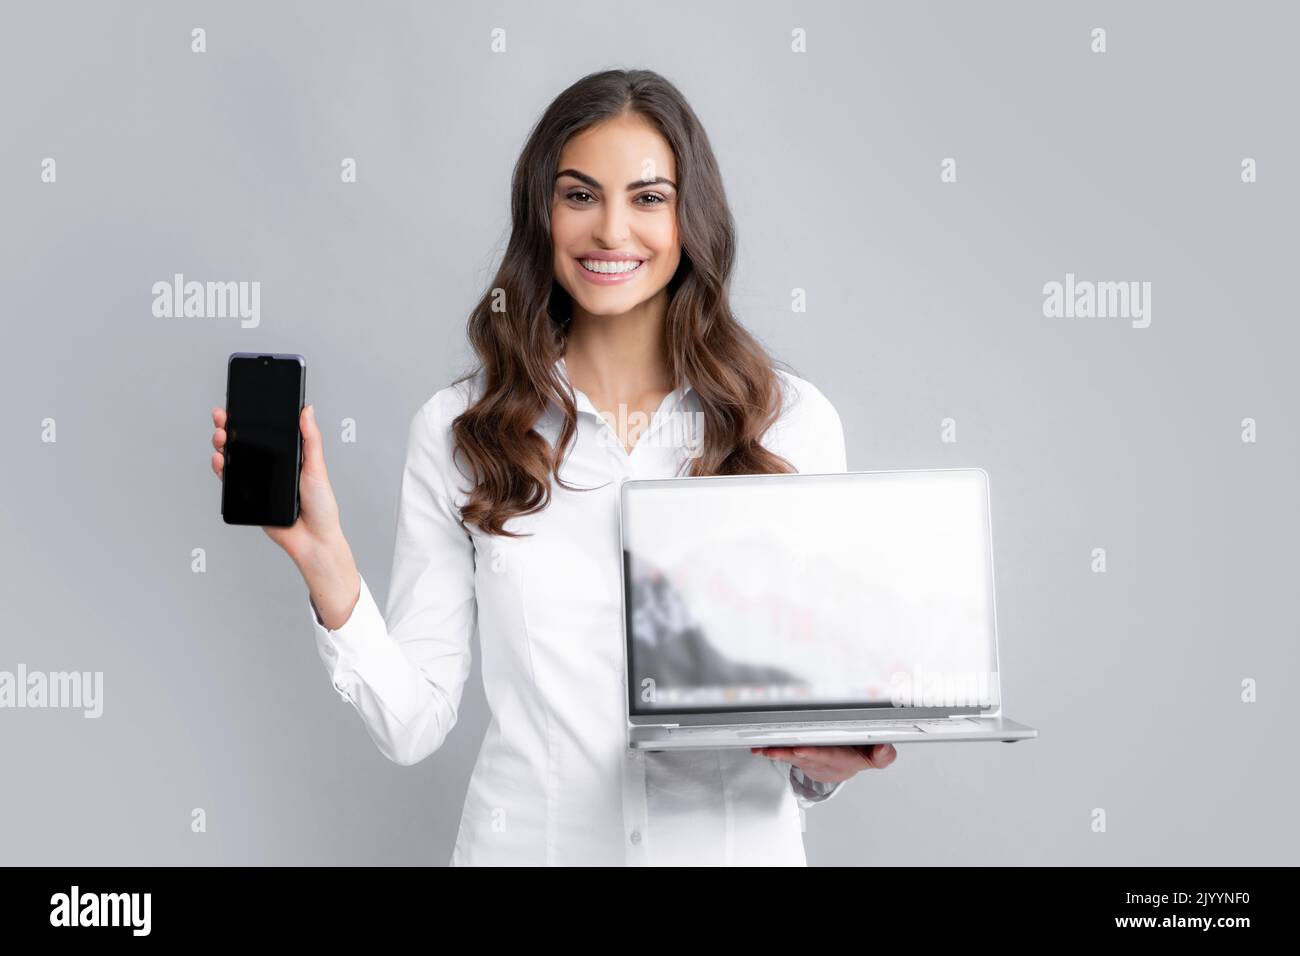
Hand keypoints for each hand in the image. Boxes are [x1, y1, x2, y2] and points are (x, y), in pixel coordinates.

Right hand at [209, 404, 343, 565]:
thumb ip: (311, 440)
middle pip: (246, 443)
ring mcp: (259, 482)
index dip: (251, 419)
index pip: (267, 433)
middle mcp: (272, 467)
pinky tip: (219, 459)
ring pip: (235, 459)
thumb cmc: (321, 505)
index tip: (239, 405)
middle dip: (231, 428)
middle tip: (222, 418)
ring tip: (221, 437)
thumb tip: (308, 410)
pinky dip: (221, 469)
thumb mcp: (317, 468)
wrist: (313, 539)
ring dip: (223, 445)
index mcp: (289, 456)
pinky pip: (231, 481)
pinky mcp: (249, 497)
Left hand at [750, 744, 896, 784]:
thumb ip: (883, 754)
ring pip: (792, 759)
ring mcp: (812, 765)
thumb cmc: (861, 754)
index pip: (828, 757)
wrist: (850, 764)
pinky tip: (760, 748)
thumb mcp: (878, 756)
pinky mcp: (802, 761)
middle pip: (804, 758)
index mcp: (844, 761)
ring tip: (763, 749)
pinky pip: (786, 756)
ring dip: (777, 754)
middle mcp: (825, 765)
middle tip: (771, 748)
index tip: (800, 749)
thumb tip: (884, 748)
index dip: (814, 754)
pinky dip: (773, 752)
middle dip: (788, 753)